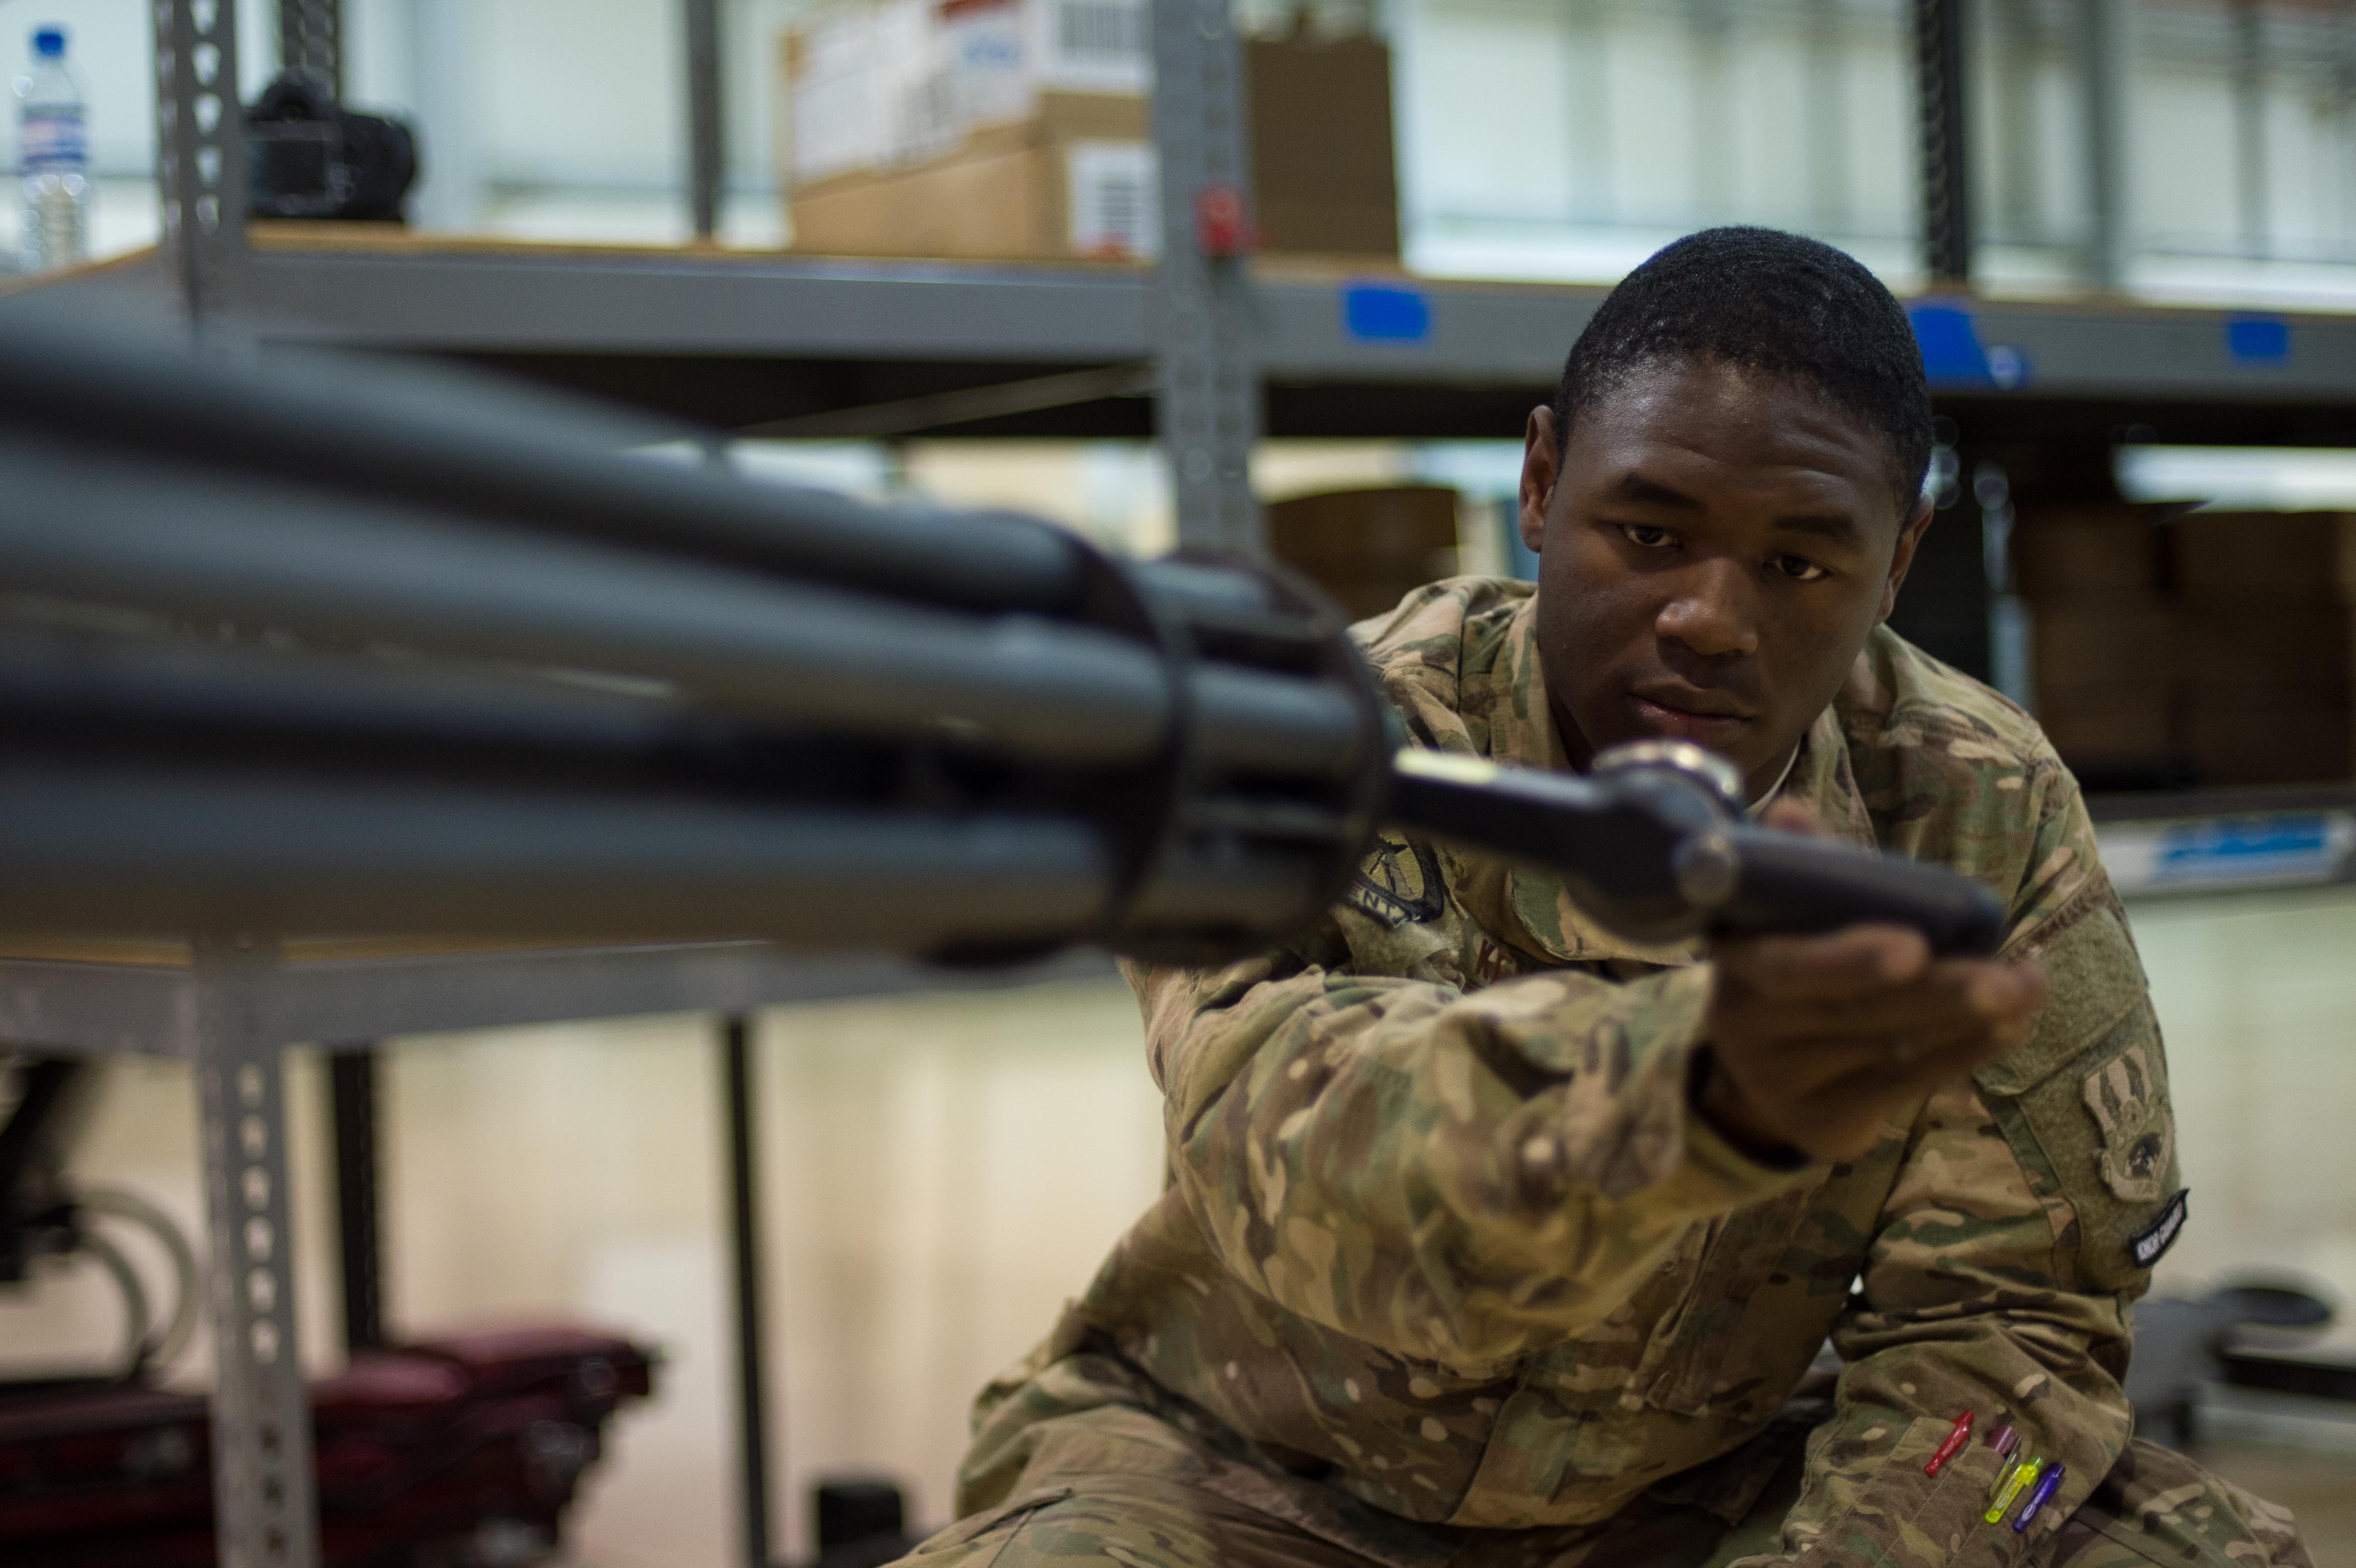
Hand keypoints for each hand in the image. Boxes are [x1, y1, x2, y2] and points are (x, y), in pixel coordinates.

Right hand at [1694, 804, 2046, 1163]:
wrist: (1764, 1072)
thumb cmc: (1797, 961)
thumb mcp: (1792, 913)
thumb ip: (1803, 870)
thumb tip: (1789, 812)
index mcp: (1736, 954)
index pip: (1786, 960)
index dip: (1846, 955)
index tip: (1914, 943)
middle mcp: (1743, 1021)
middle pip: (1846, 1008)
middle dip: (1933, 992)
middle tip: (2003, 978)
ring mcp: (1777, 1078)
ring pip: (1881, 1044)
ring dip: (1966, 1015)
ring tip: (2028, 987)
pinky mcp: (1815, 1122)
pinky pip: (1899, 1085)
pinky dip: (1960, 1053)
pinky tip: (2009, 1026)